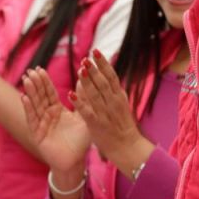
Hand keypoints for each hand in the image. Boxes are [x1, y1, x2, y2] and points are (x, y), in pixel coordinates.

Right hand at [20, 67, 89, 174]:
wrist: (75, 162)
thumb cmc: (80, 141)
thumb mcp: (85, 117)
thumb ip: (83, 99)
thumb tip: (86, 80)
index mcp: (58, 110)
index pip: (50, 93)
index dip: (45, 82)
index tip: (40, 69)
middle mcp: (47, 115)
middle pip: (40, 96)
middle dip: (35, 84)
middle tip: (31, 71)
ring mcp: (41, 124)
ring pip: (35, 105)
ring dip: (30, 92)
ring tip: (26, 80)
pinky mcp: (37, 134)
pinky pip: (32, 119)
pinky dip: (28, 108)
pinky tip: (24, 97)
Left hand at [72, 50, 151, 176]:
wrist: (127, 147)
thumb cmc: (121, 126)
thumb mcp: (120, 104)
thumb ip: (112, 90)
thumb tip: (106, 72)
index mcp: (119, 96)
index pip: (111, 76)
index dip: (103, 63)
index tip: (95, 51)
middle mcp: (113, 102)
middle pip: (103, 82)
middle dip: (94, 69)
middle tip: (85, 58)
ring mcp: (105, 113)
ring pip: (95, 94)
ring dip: (87, 82)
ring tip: (80, 70)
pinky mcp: (97, 124)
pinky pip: (87, 112)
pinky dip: (79, 103)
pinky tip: (71, 94)